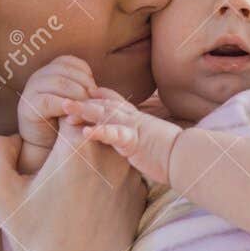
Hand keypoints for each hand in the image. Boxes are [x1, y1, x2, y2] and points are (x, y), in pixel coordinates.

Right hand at [0, 117, 145, 250]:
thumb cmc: (30, 237)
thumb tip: (12, 136)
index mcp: (77, 148)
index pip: (76, 104)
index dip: (62, 109)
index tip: (52, 126)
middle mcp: (111, 157)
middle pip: (103, 119)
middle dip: (86, 123)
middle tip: (67, 140)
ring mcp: (131, 178)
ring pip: (119, 144)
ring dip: (103, 146)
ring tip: (80, 166)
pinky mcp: (140, 198)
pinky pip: (129, 170)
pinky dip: (115, 170)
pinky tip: (95, 188)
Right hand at [16, 55, 96, 155]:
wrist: (47, 148)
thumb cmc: (66, 124)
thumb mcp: (77, 104)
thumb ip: (84, 92)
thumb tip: (100, 90)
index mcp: (50, 71)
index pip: (71, 62)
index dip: (85, 75)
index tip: (95, 92)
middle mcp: (38, 77)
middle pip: (66, 71)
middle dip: (84, 86)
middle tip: (96, 102)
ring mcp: (31, 90)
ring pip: (60, 83)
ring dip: (78, 96)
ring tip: (89, 110)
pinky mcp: (27, 106)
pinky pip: (49, 101)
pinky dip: (66, 107)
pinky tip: (75, 117)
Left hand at [64, 88, 182, 184]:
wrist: (189, 158)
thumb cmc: (171, 154)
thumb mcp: (151, 140)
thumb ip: (137, 135)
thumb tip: (130, 141)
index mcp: (136, 118)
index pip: (113, 100)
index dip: (96, 95)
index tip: (81, 92)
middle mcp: (133, 119)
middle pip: (103, 105)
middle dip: (81, 101)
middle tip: (60, 98)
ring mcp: (134, 128)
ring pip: (105, 115)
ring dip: (84, 111)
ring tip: (65, 110)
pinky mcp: (135, 142)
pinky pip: (115, 135)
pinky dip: (100, 132)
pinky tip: (85, 132)